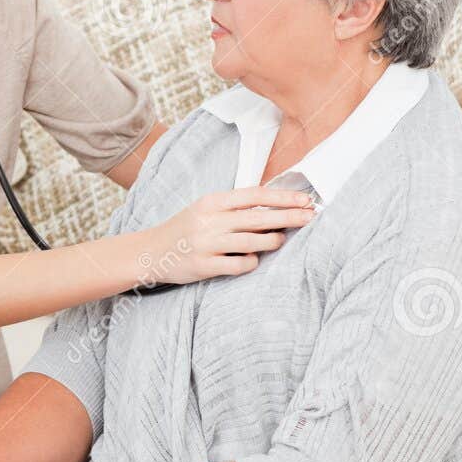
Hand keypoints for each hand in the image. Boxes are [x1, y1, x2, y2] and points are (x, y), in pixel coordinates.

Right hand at [136, 186, 314, 285]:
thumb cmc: (185, 229)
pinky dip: (251, 262)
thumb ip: (234, 207)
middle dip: (290, 217)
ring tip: (279, 240)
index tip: (305, 199)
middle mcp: (210, 221)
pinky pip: (240, 265)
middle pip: (259, 217)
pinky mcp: (204, 266)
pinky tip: (252, 260)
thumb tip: (275, 206)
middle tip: (311, 217)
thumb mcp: (205, 209)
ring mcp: (207, 244)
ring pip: (253, 242)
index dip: (283, 197)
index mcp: (212, 202)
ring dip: (273, 241)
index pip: (255, 195)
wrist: (150, 252)